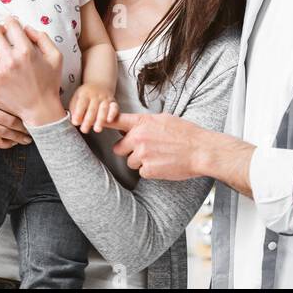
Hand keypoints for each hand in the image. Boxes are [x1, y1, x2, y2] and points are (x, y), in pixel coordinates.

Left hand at [0, 18, 65, 126]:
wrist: (40, 109)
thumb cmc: (49, 82)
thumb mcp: (56, 57)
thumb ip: (42, 38)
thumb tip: (26, 28)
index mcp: (26, 52)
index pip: (12, 26)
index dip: (11, 21)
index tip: (11, 21)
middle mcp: (9, 61)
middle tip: (0, 30)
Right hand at [0, 59, 31, 146]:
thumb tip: (12, 62)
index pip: (11, 105)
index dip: (25, 113)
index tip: (36, 114)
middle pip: (7, 124)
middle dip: (23, 130)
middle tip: (34, 131)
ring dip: (14, 139)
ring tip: (25, 139)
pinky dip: (2, 143)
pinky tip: (11, 142)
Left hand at [69, 83, 119, 133]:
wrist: (100, 84)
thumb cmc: (85, 95)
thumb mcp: (77, 97)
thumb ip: (74, 108)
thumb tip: (74, 120)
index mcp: (84, 94)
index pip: (81, 104)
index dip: (78, 114)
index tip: (75, 122)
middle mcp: (96, 96)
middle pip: (92, 109)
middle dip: (88, 121)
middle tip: (84, 130)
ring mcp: (105, 99)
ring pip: (103, 109)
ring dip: (100, 120)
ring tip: (97, 130)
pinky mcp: (113, 102)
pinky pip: (114, 108)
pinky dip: (112, 114)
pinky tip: (109, 120)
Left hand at [107, 113, 254, 184]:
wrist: (202, 150)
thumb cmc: (187, 134)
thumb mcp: (166, 119)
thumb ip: (147, 123)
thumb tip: (135, 125)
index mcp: (143, 123)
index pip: (115, 121)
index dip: (102, 123)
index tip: (89, 122)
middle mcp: (139, 137)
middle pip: (119, 148)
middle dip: (129, 151)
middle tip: (146, 150)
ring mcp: (143, 154)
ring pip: (131, 162)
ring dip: (142, 162)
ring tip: (161, 157)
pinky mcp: (148, 169)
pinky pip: (143, 172)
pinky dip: (152, 171)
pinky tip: (165, 165)